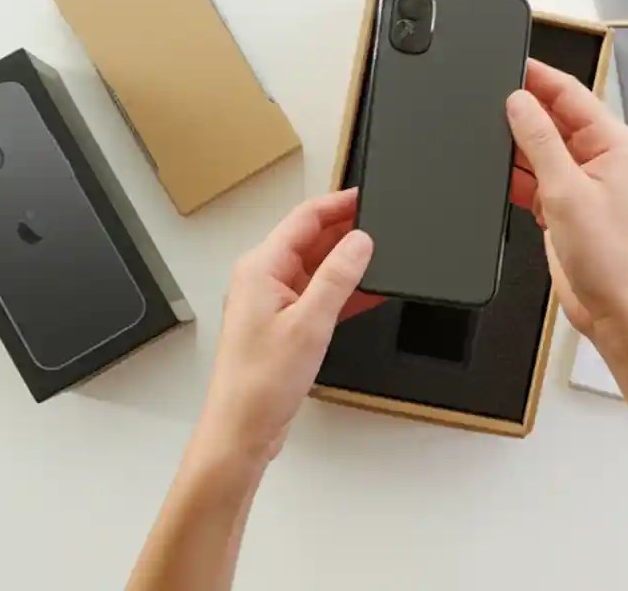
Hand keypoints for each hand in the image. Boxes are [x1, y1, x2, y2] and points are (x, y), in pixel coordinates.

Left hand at [202, 188, 375, 461]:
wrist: (241, 431)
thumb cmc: (259, 384)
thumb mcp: (309, 324)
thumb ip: (338, 278)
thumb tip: (361, 241)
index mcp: (261, 268)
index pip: (305, 219)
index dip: (339, 204)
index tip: (368, 196)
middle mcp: (263, 279)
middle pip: (311, 240)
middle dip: (347, 231)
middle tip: (385, 227)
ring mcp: (273, 302)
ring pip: (317, 268)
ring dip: (348, 263)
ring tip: (384, 257)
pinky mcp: (283, 325)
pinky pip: (318, 295)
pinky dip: (344, 292)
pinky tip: (370, 292)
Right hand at [506, 59, 627, 344]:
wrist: (615, 309)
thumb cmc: (612, 258)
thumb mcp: (567, 191)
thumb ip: (540, 141)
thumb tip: (519, 102)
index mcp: (614, 144)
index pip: (571, 94)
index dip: (539, 77)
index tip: (510, 62)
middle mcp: (600, 158)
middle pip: (554, 119)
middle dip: (522, 111)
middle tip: (487, 100)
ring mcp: (582, 183)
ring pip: (540, 149)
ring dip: (517, 148)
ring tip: (488, 140)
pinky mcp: (565, 206)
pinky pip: (534, 178)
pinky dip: (516, 177)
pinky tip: (498, 175)